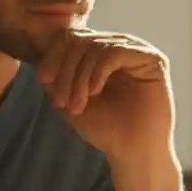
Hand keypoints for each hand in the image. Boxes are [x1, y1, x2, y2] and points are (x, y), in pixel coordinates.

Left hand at [37, 30, 174, 166]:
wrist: (132, 153)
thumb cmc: (104, 129)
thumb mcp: (68, 99)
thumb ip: (54, 75)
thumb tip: (39, 53)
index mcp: (101, 53)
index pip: (72, 36)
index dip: (54, 55)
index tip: (42, 80)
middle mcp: (121, 46)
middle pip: (81, 39)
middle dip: (65, 69)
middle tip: (60, 100)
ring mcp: (137, 51)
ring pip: (96, 46)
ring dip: (79, 76)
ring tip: (76, 105)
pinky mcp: (152, 60)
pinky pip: (115, 52)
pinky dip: (98, 72)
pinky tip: (94, 92)